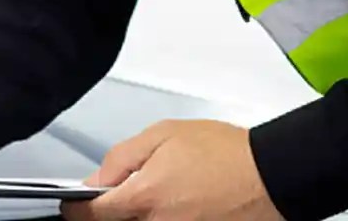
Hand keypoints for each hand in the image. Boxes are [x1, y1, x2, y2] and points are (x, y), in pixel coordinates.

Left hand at [62, 120, 283, 220]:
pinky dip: (162, 219)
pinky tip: (178, 205)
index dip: (76, 210)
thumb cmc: (224, 152)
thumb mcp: (163, 135)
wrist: (272, 175)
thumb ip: (122, 158)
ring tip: (162, 195)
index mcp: (144, 199)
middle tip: (126, 193)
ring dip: (140, 215)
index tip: (75, 205)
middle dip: (111, 212)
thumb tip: (96, 179)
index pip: (90, 216)